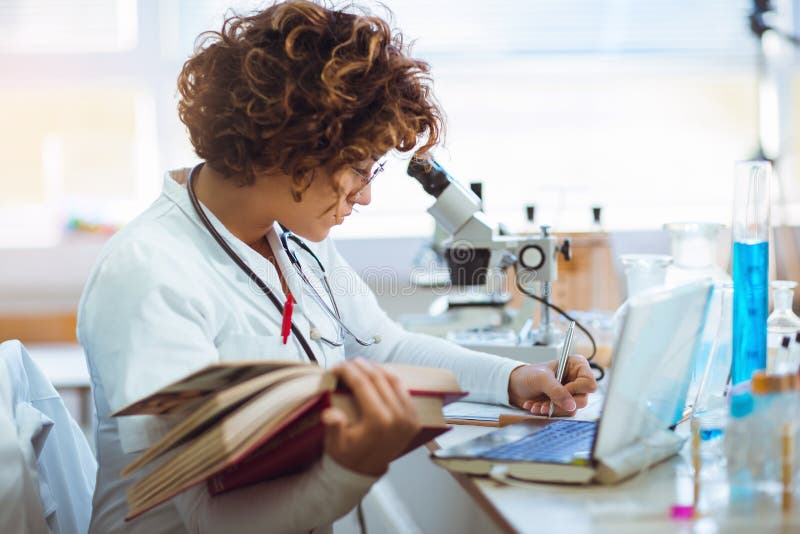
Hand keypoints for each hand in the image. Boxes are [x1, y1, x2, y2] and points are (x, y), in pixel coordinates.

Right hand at [321, 358, 420, 476]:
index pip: (363, 384)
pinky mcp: (414, 417)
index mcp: (379, 422)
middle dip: (360, 366)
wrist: (365, 470)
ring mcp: (409, 417)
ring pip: (393, 380)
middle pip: (378, 378)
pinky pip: (403, 390)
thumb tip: (330, 414)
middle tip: (346, 362)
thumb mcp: (335, 444)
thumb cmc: (347, 455)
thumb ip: (334, 428)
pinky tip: (377, 374)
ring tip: (360, 365)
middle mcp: (398, 417)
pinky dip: (390, 378)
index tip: (336, 367)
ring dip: (376, 368)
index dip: (348, 371)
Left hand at [507, 355, 596, 416]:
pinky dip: (549, 412)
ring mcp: (571, 393)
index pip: (589, 383)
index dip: (576, 389)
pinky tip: (537, 407)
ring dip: (552, 409)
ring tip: (538, 405)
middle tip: (546, 402)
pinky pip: (563, 414)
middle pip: (582, 399)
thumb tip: (571, 405)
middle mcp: (577, 380)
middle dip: (561, 403)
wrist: (514, 386)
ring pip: (572, 409)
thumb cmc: (528, 375)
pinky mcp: (564, 404)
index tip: (562, 389)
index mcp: (577, 366)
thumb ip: (556, 391)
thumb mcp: (542, 379)